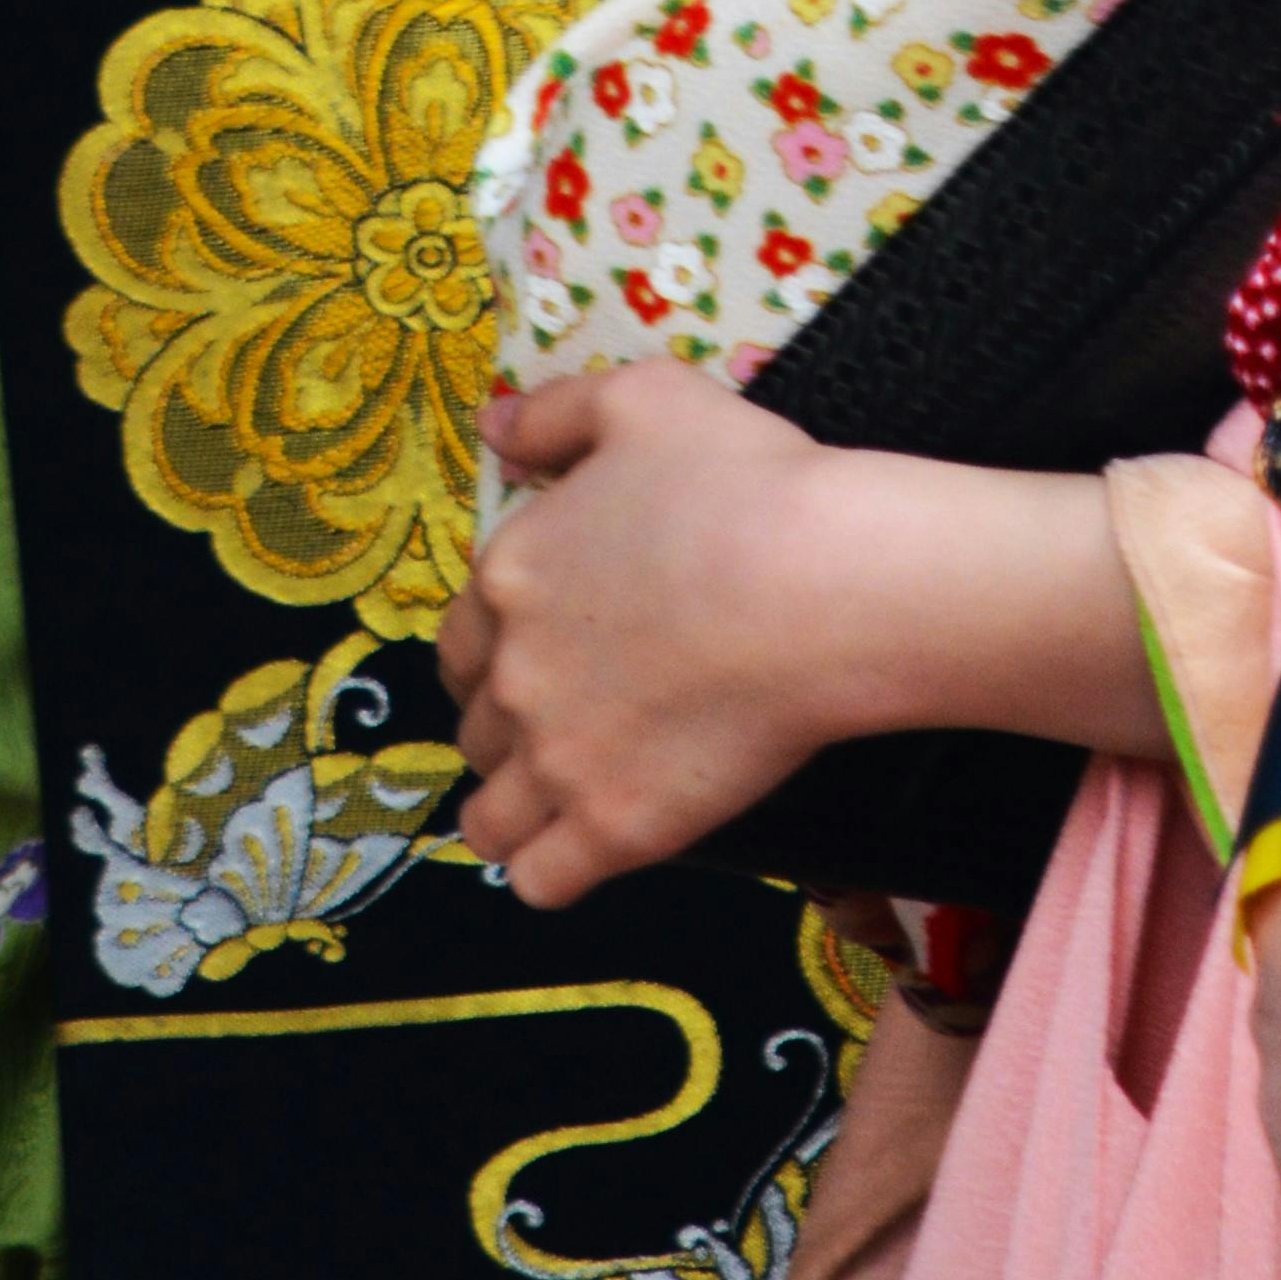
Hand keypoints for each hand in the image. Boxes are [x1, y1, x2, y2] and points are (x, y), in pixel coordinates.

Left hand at [434, 375, 1164, 909]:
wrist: (821, 584)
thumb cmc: (744, 481)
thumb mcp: (643, 399)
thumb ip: (554, 412)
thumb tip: (491, 424)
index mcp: (510, 575)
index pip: (459, 635)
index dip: (495, 644)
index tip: (543, 646)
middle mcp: (514, 675)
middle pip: (474, 727)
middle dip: (508, 725)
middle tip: (573, 714)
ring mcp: (558, 761)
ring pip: (488, 818)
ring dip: (513, 809)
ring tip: (566, 796)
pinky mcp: (614, 829)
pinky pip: (539, 880)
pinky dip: (550, 869)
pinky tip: (585, 846)